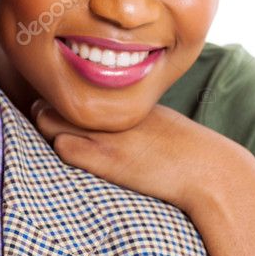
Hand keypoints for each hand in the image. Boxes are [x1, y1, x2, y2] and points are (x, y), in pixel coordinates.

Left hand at [30, 99, 252, 212]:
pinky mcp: (104, 158)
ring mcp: (104, 132)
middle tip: (58, 129)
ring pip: (47, 122)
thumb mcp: (155, 117)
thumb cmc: (185, 148)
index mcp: (121, 95)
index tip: (64, 110)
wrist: (207, 170)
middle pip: (51, 99)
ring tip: (67, 144)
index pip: (71, 85)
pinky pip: (62, 148)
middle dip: (47, 113)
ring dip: (50, 133)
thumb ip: (126, 113)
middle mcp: (108, 107)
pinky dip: (62, 152)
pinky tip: (79, 160)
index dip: (61, 99)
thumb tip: (106, 118)